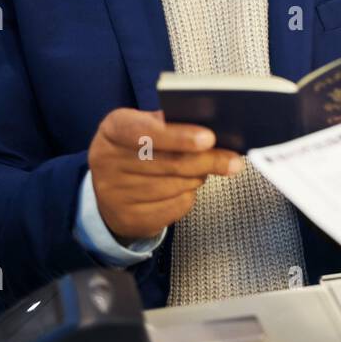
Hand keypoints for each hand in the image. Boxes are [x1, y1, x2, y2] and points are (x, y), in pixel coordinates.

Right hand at [88, 108, 242, 241]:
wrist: (111, 189)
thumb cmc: (138, 148)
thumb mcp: (145, 126)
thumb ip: (171, 123)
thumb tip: (212, 128)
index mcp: (113, 129)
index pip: (145, 132)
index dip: (179, 136)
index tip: (209, 139)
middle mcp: (107, 161)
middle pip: (168, 163)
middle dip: (206, 160)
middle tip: (232, 161)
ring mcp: (114, 194)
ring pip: (175, 186)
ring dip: (199, 177)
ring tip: (202, 169)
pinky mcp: (129, 218)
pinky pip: (174, 206)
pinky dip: (189, 195)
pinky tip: (186, 186)